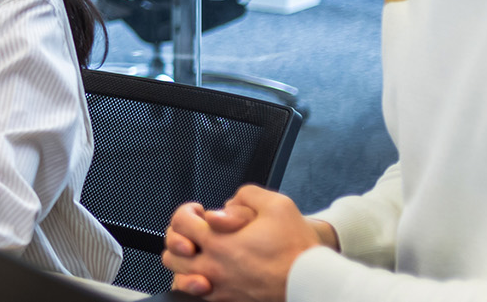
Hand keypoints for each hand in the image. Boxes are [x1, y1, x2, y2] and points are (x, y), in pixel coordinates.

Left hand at [162, 186, 320, 301]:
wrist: (314, 281)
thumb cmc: (298, 248)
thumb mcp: (277, 205)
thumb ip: (247, 195)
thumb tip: (229, 204)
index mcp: (218, 242)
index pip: (180, 223)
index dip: (186, 211)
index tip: (197, 211)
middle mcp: (213, 267)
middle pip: (172, 252)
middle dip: (179, 237)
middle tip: (194, 232)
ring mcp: (219, 288)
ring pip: (179, 275)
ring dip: (184, 261)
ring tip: (197, 252)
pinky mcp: (228, 300)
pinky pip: (195, 294)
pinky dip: (194, 282)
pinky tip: (206, 273)